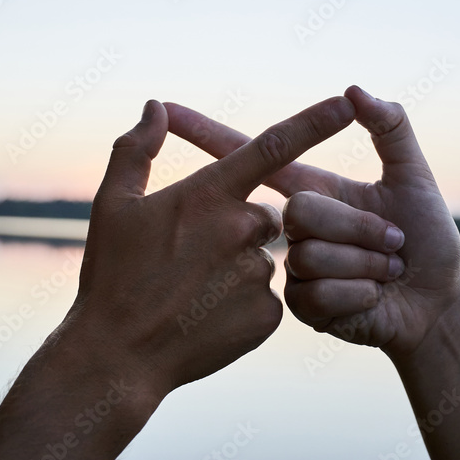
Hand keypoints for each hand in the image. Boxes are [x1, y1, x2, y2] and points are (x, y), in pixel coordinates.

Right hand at [70, 94, 355, 393]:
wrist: (117, 359)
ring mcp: (258, 275)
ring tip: (192, 293)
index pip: (273, 146)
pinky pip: (268, 298)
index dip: (315, 122)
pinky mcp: (268, 317)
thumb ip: (136, 149)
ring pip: (263, 258)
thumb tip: (155, 108)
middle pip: (266, 215)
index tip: (348, 100)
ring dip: (239, 268)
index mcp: (209, 194)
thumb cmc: (110, 276)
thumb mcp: (112, 205)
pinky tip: (209, 318)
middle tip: (193, 255)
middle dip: (240, 228)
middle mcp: (242, 229)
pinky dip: (243, 304)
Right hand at [165, 85, 459, 362]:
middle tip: (397, 244)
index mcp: (306, 190)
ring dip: (365, 265)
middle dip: (360, 228)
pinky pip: (317, 295)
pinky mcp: (297, 310)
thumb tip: (353, 90)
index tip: (168, 109)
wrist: (435, 307)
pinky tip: (370, 301)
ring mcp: (290, 270)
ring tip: (385, 273)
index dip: (208, 132)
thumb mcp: (414, 177)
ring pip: (312, 256)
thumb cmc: (428, 240)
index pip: (253, 156)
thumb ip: (391, 127)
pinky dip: (357, 297)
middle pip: (301, 211)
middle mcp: (291, 227)